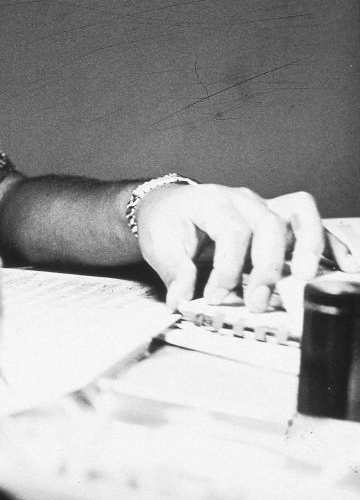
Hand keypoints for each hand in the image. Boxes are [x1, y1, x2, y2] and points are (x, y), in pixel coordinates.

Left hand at [136, 185, 357, 310]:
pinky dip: (330, 242)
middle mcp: (242, 199)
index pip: (231, 232)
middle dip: (268, 266)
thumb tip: (182, 299)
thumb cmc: (167, 224)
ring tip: (309, 276)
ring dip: (310, 245)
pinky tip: (345, 265)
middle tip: (259, 300)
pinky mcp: (277, 218)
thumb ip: (174, 273)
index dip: (227, 269)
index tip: (215, 297)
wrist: (168, 206)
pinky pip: (310, 223)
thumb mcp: (159, 245)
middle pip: (269, 224)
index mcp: (210, 201)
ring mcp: (264, 205)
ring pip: (299, 213)